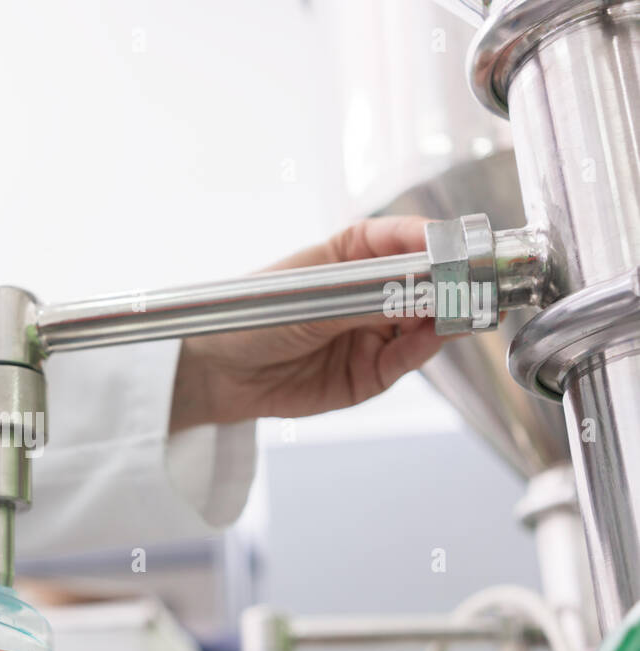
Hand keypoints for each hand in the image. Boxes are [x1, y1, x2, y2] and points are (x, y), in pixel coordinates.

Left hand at [169, 216, 442, 427]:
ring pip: (424, 322)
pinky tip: (433, 335)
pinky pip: (406, 360)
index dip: (429, 239)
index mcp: (349, 258)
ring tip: (460, 308)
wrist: (215, 373)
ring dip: (446, 315)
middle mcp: (368, 295)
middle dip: (451, 280)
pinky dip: (423, 348)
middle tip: (473, 279)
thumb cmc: (248, 318)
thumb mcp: (311, 300)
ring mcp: (371, 334)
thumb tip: (425, 289)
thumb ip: (371, 298)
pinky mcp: (369, 373)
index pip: (400, 240)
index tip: (454, 241)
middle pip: (424, 283)